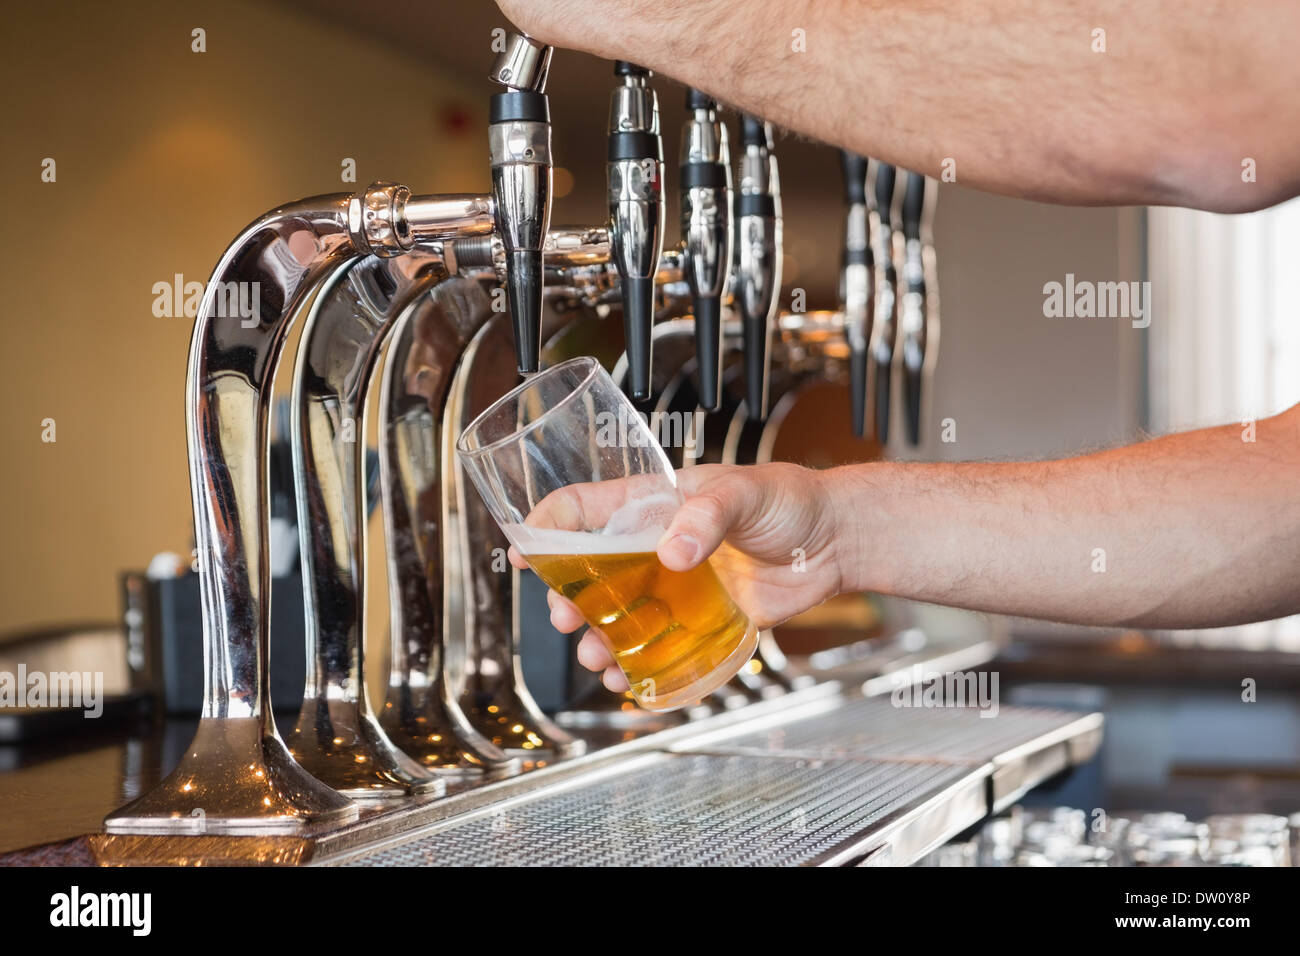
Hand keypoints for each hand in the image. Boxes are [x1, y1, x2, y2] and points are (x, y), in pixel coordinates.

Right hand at [509, 462, 844, 692]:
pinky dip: (638, 665)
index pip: (584, 508)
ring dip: (598, 638)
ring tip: (595, 658)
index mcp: (655, 504)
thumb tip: (673, 553)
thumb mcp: (744, 491)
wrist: (837, 541)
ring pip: (618, 615)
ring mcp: (676, 585)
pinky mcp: (701, 619)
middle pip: (590, 572)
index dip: (547, 528)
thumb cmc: (790, 500)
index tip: (522, 553)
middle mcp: (656, 545)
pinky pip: (659, 645)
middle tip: (565, 619)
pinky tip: (628, 679)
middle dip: (567, 598)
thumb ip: (706, 517)